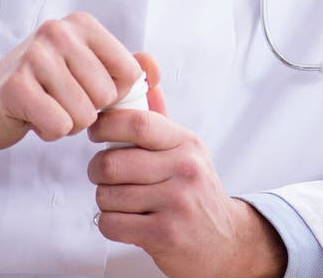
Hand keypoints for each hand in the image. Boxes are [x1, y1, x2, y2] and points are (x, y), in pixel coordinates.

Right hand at [0, 12, 141, 167]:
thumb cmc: (43, 86)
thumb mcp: (87, 69)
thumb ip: (126, 67)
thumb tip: (156, 69)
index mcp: (82, 24)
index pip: (130, 73)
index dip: (115, 95)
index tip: (88, 90)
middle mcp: (59, 31)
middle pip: (107, 96)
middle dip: (89, 111)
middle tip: (62, 100)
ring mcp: (35, 55)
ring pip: (84, 115)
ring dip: (68, 123)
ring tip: (47, 106)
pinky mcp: (16, 85)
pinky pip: (58, 126)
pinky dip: (49, 131)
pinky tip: (33, 116)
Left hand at [87, 108, 286, 277]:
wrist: (226, 242)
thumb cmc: (198, 193)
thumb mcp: (187, 150)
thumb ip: (161, 118)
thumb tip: (146, 80)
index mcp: (186, 143)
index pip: (137, 122)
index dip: (106, 124)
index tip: (96, 130)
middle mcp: (184, 169)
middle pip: (113, 162)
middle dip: (97, 169)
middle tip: (103, 173)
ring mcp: (176, 203)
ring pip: (108, 195)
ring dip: (104, 199)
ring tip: (121, 199)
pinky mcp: (164, 234)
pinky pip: (111, 223)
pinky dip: (109, 223)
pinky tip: (126, 220)